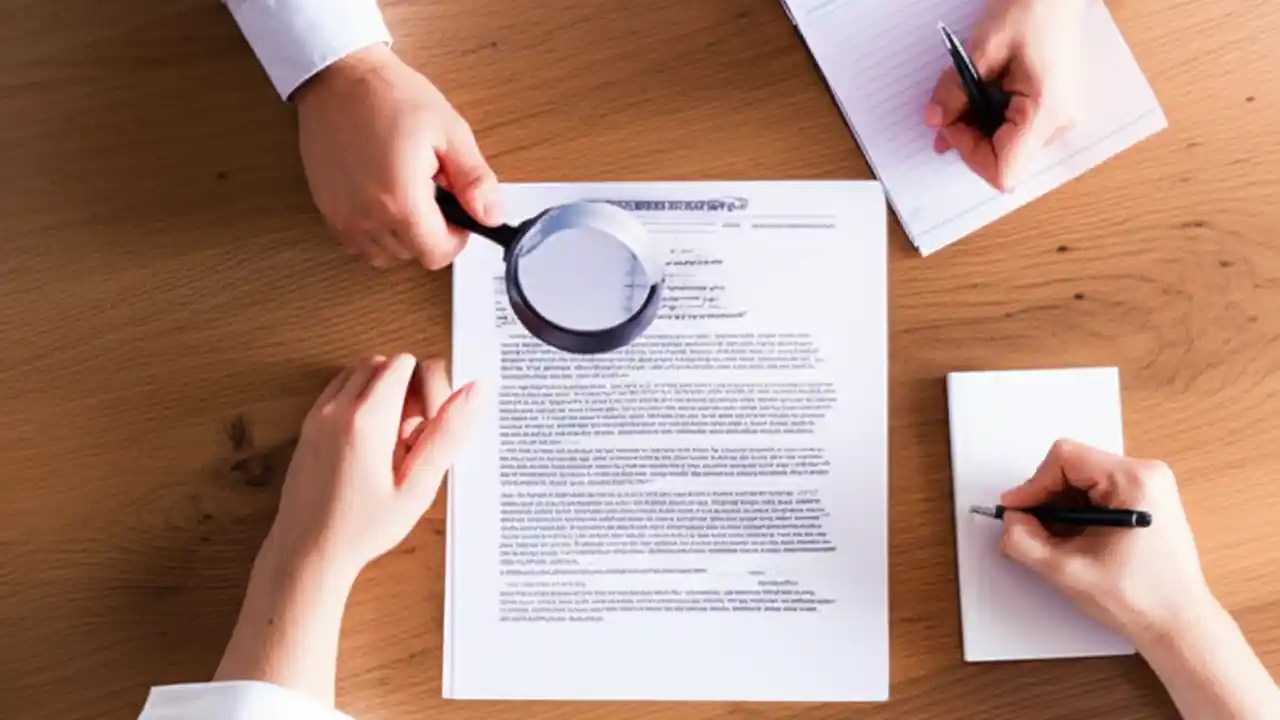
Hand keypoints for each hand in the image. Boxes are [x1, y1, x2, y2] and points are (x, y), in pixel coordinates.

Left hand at [264, 354, 480, 575]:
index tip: (424, 429)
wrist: (308, 552)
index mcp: (367, 418)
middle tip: (411, 438)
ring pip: (361, 372)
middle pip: (386, 363)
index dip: (428, 390)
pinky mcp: (308, 425)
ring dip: (383, 392)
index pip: (409, 363)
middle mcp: (338, 407)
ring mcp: (318, 414)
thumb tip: (475, 391)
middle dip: (406, 389)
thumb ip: (448, 433)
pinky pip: (340, 389)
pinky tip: (369, 444)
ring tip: (390, 442)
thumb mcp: (417, 487)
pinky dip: (360, 402)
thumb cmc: (363, 527)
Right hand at [294, 45, 500, 269]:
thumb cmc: (389, 96)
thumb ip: (475, 180)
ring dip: (403, 236)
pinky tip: (384, 200)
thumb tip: (492, 215)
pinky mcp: (327, 210)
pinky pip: (357, 244)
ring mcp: (342, 216)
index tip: (459, 216)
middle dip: (430, 232)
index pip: (437, 255)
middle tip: (432, 192)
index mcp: (401, 200)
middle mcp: (367, 216)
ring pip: (384, 255)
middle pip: (412, 256)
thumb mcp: (449, 132)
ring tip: (407, 194)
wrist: (340, 77)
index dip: (456, 239)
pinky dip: (376, 233)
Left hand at [924, 0, 1088, 190]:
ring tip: (968, 91)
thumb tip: (934, 121)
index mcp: (1046, 111)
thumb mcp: (982, 49)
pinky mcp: (1052, 111)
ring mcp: (1058, 120)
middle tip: (951, 104)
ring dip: (977, 126)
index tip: (952, 123)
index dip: (969, 154)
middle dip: (968, 137)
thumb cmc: (1032, 8)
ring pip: (1006, 147)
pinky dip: (991, 117)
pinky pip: (1014, 131)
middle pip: (1003, 160)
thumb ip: (954, 91)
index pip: (1003, 170)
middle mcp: (1058, 124)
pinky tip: (984, 91)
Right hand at [998, 439, 1213, 643]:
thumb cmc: (1143, 600)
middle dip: (1047, 499)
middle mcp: (1146, 475)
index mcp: (1135, 481)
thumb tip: (1010, 520)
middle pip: (1072, 467)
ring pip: (1081, 481)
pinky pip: (1096, 493)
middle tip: (1035, 532)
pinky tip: (1076, 542)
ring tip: (1060, 543)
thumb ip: (1024, 541)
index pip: (1065, 458)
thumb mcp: (1067, 571)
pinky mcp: (1144, 502)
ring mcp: (1148, 488)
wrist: (1178, 625)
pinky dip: (1076, 515)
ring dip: (1061, 509)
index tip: (1018, 511)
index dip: (1033, 485)